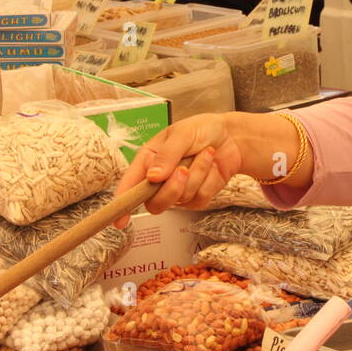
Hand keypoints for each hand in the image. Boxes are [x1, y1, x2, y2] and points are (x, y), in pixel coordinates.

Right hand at [113, 113, 242, 227]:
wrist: (231, 137)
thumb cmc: (201, 130)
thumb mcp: (181, 134)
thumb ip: (167, 156)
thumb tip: (152, 177)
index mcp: (148, 161)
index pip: (129, 186)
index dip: (123, 204)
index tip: (120, 220)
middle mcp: (159, 179)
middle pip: (154, 202)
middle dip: (171, 188)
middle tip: (184, 169)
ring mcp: (178, 190)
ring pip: (180, 199)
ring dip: (196, 175)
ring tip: (204, 154)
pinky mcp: (196, 197)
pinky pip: (199, 199)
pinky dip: (208, 180)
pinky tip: (211, 165)